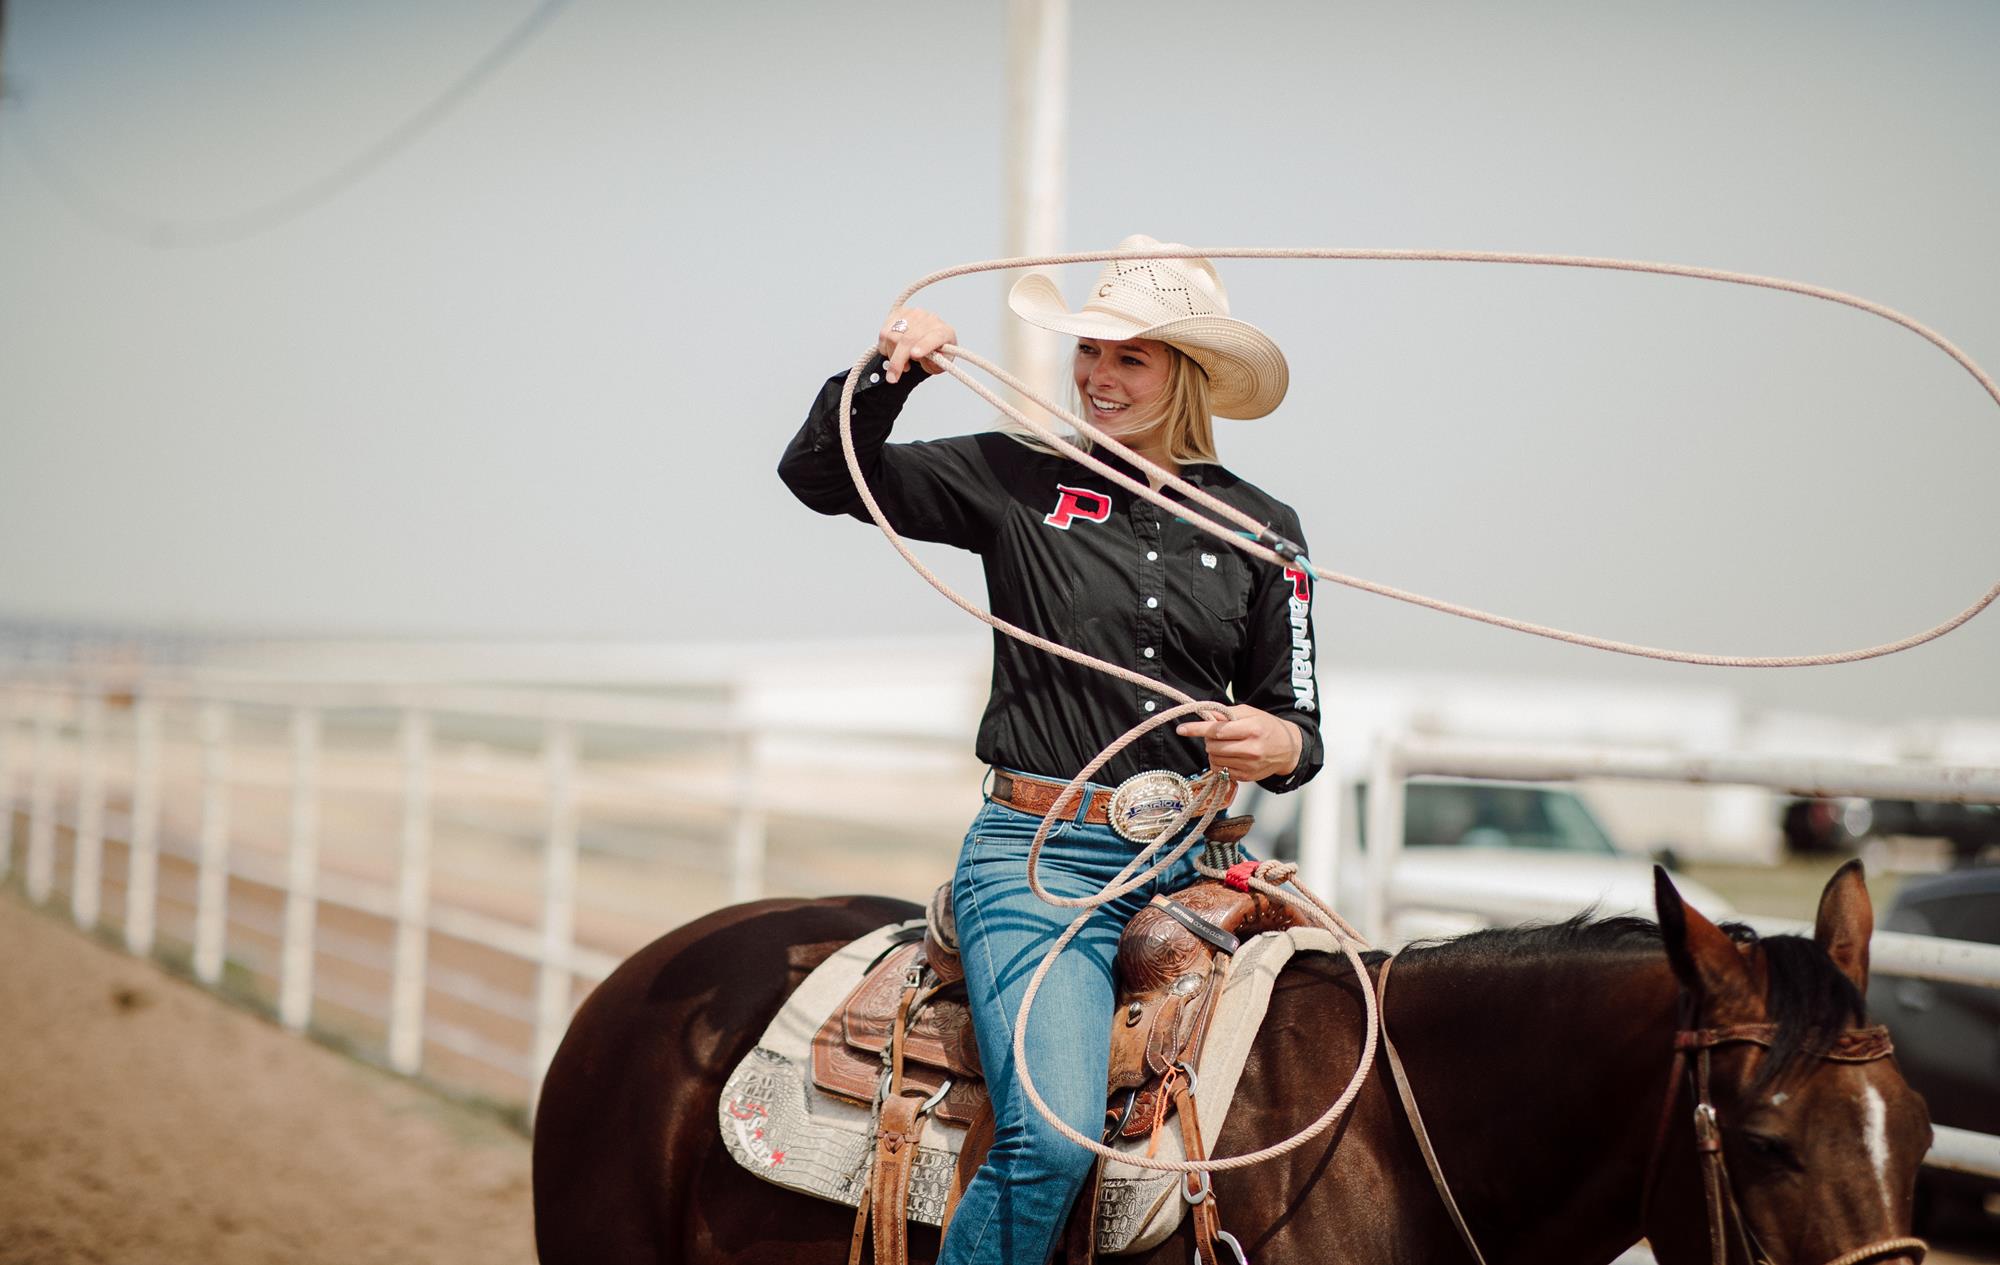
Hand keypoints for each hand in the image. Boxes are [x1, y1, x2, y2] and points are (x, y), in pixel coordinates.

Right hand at [878, 307, 956, 382]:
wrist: (931, 340)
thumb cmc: (936, 353)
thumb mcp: (939, 365)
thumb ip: (934, 364)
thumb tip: (924, 359)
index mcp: (944, 333)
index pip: (934, 337)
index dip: (924, 345)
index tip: (915, 355)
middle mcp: (930, 320)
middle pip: (908, 339)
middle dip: (897, 361)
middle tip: (893, 377)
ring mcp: (914, 314)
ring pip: (892, 335)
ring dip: (891, 354)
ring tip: (900, 363)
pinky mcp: (900, 313)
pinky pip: (884, 331)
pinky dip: (884, 346)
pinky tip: (893, 351)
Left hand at [1175, 704, 1302, 782]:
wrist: (1288, 749)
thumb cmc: (1267, 727)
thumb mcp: (1250, 713)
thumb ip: (1227, 714)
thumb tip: (1205, 716)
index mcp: (1252, 729)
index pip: (1217, 730)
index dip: (1197, 729)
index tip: (1181, 729)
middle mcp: (1251, 749)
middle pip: (1213, 746)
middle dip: (1209, 739)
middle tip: (1217, 735)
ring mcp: (1249, 765)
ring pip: (1215, 759)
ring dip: (1213, 752)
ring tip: (1225, 745)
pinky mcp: (1247, 777)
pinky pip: (1222, 771)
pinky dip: (1220, 763)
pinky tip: (1230, 756)